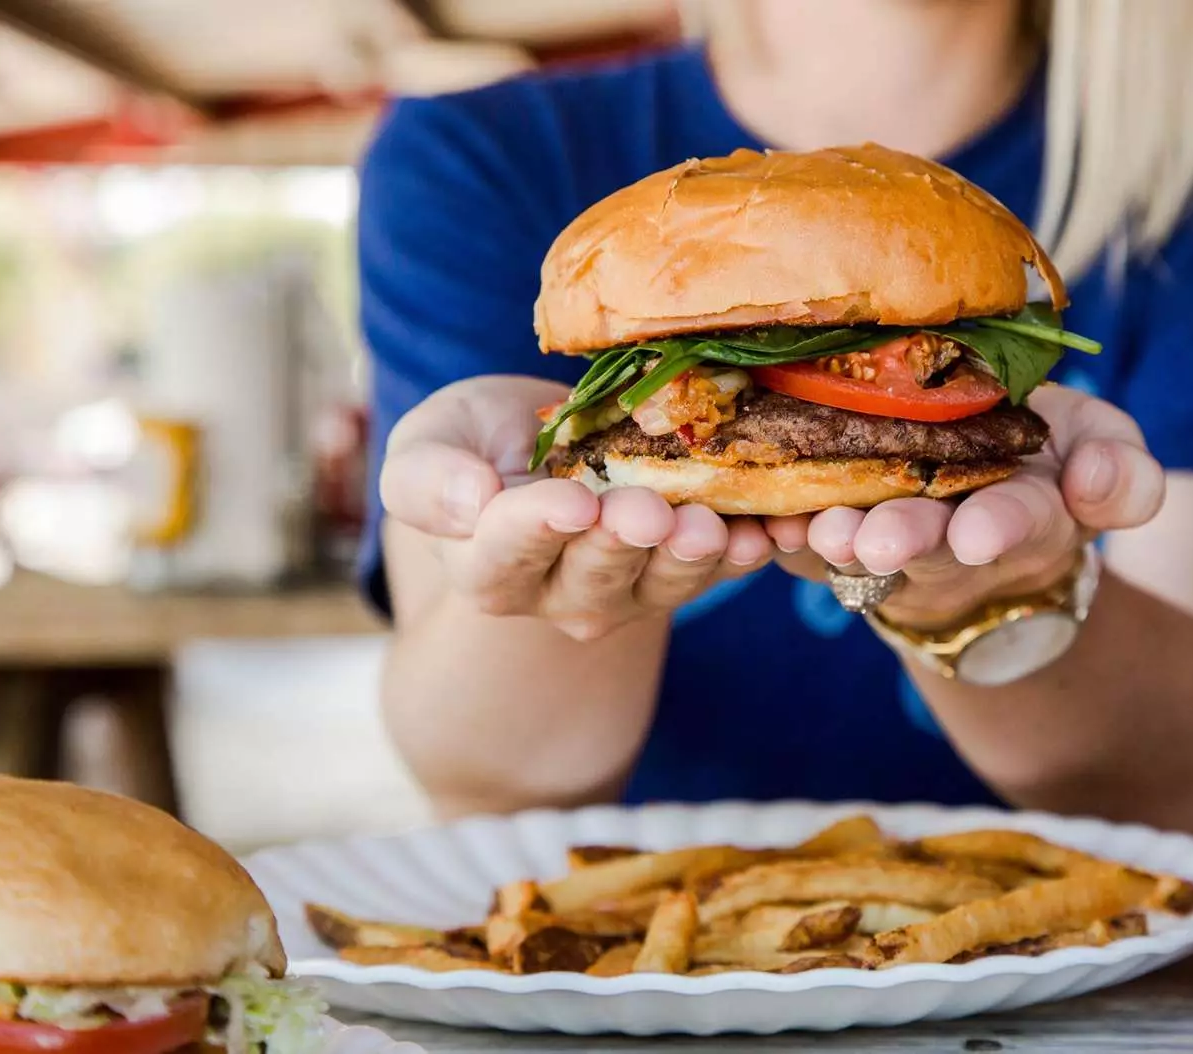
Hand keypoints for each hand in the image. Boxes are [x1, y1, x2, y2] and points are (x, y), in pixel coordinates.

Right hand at [379, 375, 771, 639]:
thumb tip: (469, 503)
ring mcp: (627, 592)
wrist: (540, 448)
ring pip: (661, 584)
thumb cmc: (476, 443)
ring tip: (710, 526)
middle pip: (594, 576)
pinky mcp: (682, 574)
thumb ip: (426, 478)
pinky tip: (767, 532)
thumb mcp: (429, 442)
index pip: (507, 554)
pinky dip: (746, 553)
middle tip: (649, 512)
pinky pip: (718, 573)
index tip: (573, 503)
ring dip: (690, 557)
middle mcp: (558, 594)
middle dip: (624, 542)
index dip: (539, 530)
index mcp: (486, 566)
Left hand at [765, 385, 1165, 627]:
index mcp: (1022, 519)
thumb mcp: (1100, 461)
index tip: (979, 535)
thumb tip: (1101, 482)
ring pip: (857, 546)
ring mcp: (883, 546)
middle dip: (902, 538)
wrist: (972, 507)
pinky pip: (798, 540)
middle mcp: (946, 542)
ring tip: (817, 528)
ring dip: (838, 538)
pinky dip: (782, 533)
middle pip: (924, 546)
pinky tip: (766, 520)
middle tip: (877, 540)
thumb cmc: (1042, 469)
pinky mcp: (822, 542)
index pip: (1018, 524)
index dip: (1001, 527)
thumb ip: (1120, 473)